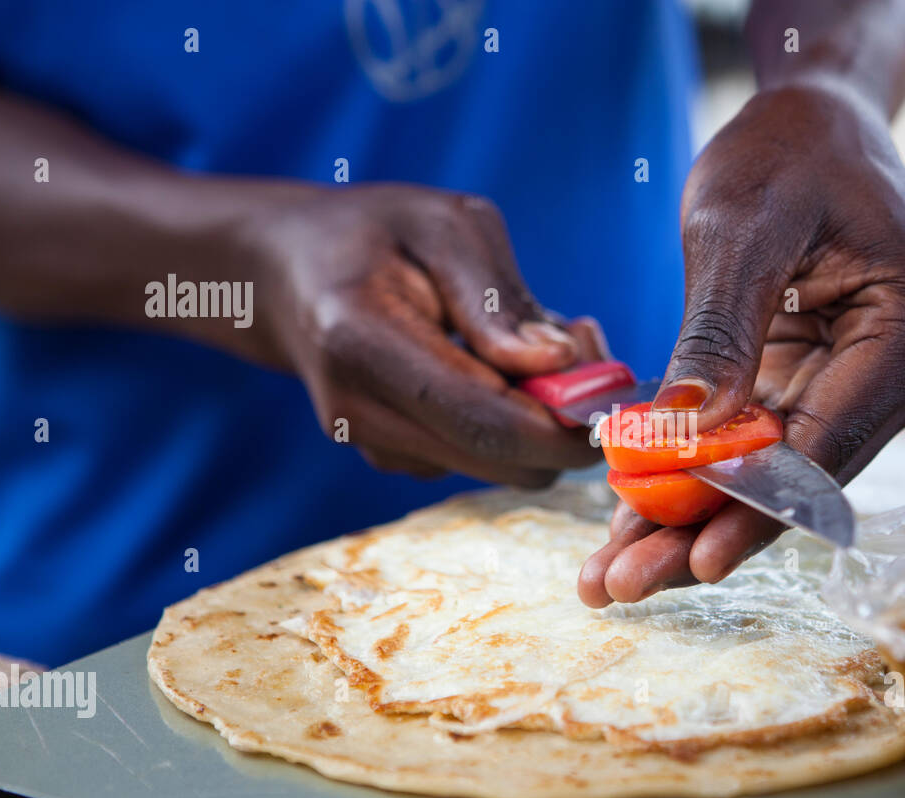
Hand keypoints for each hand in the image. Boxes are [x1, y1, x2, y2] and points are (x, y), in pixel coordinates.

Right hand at [233, 184, 605, 486]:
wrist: (286, 272)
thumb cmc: (373, 232)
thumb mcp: (442, 226)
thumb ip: (498, 298)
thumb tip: (558, 363)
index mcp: (363, 342)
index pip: (483, 418)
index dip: (563, 425)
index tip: (618, 398)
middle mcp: (360, 411)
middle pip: (500, 459)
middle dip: (566, 422)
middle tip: (586, 344)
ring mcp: (372, 444)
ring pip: (499, 465)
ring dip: (540, 419)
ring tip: (536, 341)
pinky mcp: (392, 457)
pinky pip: (479, 456)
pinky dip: (511, 423)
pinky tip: (498, 367)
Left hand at [579, 84, 904, 605]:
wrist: (813, 119)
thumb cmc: (787, 151)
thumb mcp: (740, 226)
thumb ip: (717, 333)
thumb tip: (683, 437)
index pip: (829, 442)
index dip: (756, 508)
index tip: (693, 560)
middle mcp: (904, 370)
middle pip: (798, 477)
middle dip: (708, 533)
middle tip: (622, 586)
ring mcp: (864, 383)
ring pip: (771, 474)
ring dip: (692, 519)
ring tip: (612, 570)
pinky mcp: (820, 384)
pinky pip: (754, 444)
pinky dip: (696, 476)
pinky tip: (632, 517)